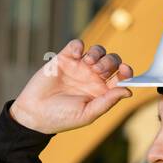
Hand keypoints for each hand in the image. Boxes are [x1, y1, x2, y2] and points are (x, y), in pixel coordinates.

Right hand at [9, 38, 133, 134]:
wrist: (34, 113)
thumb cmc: (61, 118)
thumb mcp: (87, 113)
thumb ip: (108, 102)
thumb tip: (128, 91)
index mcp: (101, 91)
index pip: (120, 77)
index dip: (126, 72)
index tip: (124, 71)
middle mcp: (92, 78)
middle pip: (112, 60)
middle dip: (109, 62)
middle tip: (97, 71)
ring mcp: (78, 67)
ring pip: (98, 50)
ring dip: (97, 53)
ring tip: (88, 63)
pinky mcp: (64, 58)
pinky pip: (77, 44)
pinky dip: (79, 45)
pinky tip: (75, 55)